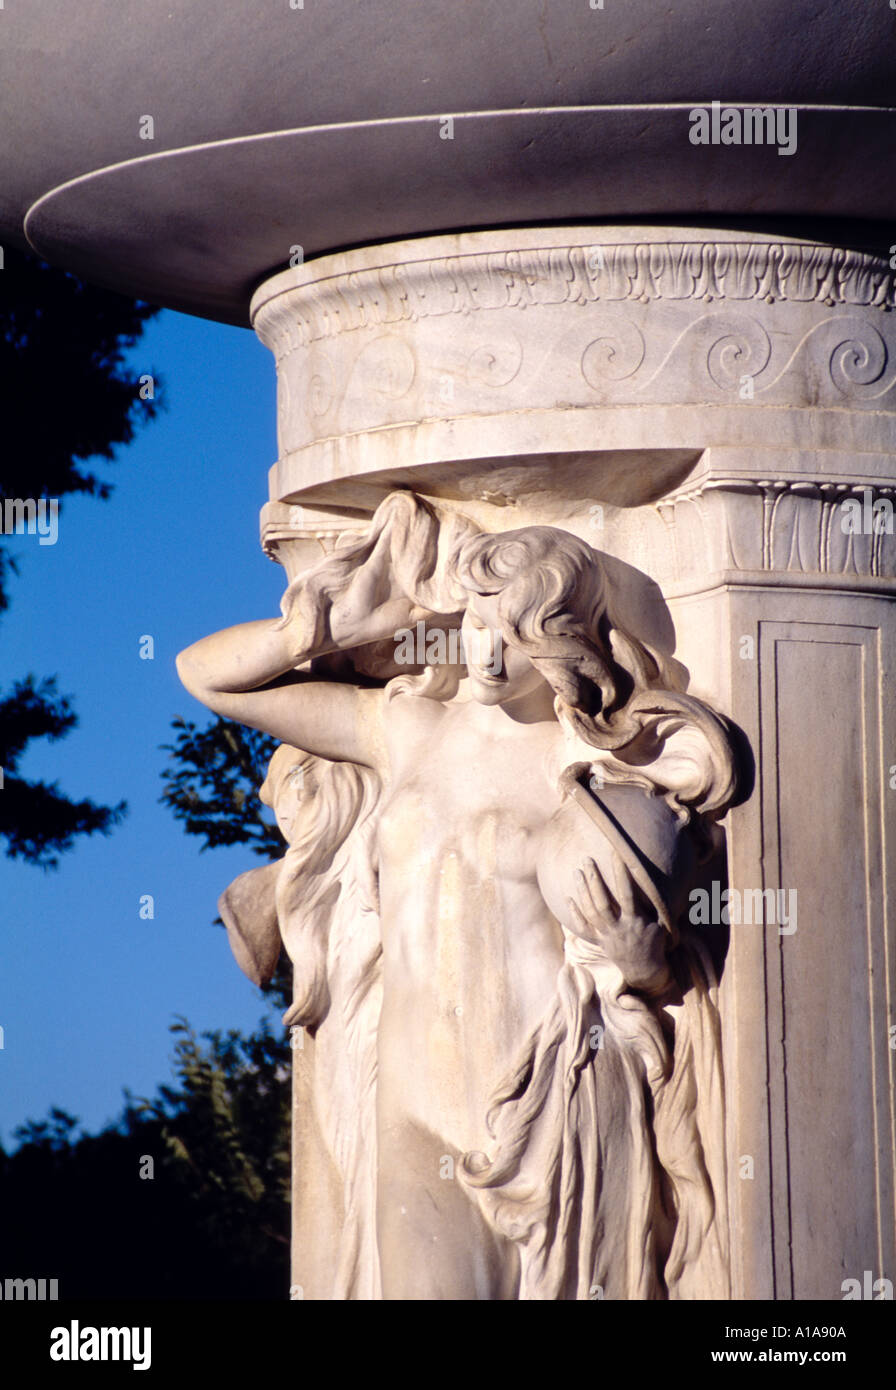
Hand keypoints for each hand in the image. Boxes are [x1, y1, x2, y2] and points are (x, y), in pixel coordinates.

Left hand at [567, 853, 669, 992]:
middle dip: (594, 880)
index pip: (626, 894)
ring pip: (590, 912)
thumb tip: (662, 882)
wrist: (644, 970)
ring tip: (576, 872)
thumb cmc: (655, 942)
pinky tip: (567, 898)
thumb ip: (658, 906)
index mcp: (635, 922)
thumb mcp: (661, 924)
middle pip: (602, 902)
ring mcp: (606, 935)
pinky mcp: (598, 942)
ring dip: (582, 892)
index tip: (617, 854)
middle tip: (587, 859)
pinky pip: (583, 928)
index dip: (621, 874)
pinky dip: (574, 914)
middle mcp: (618, 928)